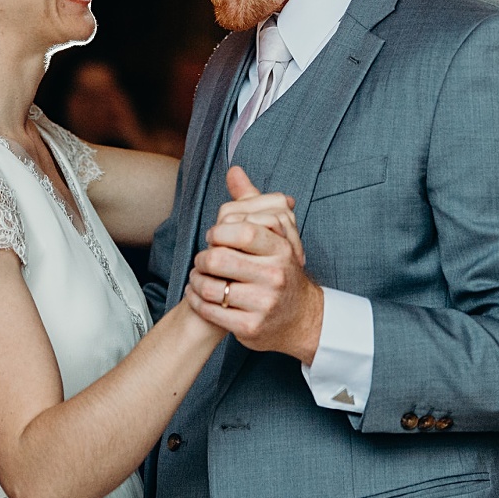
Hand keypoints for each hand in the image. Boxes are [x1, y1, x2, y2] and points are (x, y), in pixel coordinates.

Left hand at [187, 167, 321, 363]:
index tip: (215, 236)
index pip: (242, 230)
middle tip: (204, 259)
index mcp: (282, 250)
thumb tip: (234, 170)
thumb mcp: (275, 235)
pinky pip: (211, 311)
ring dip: (196, 280)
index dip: (219, 231)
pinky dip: (197, 301)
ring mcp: (263, 303)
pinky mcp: (250, 327)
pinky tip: (199, 295)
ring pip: (211, 286)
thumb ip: (252, 202)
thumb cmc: (280, 270)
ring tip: (199, 277)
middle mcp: (275, 276)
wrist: (301, 319)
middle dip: (203, 257)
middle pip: (219, 258)